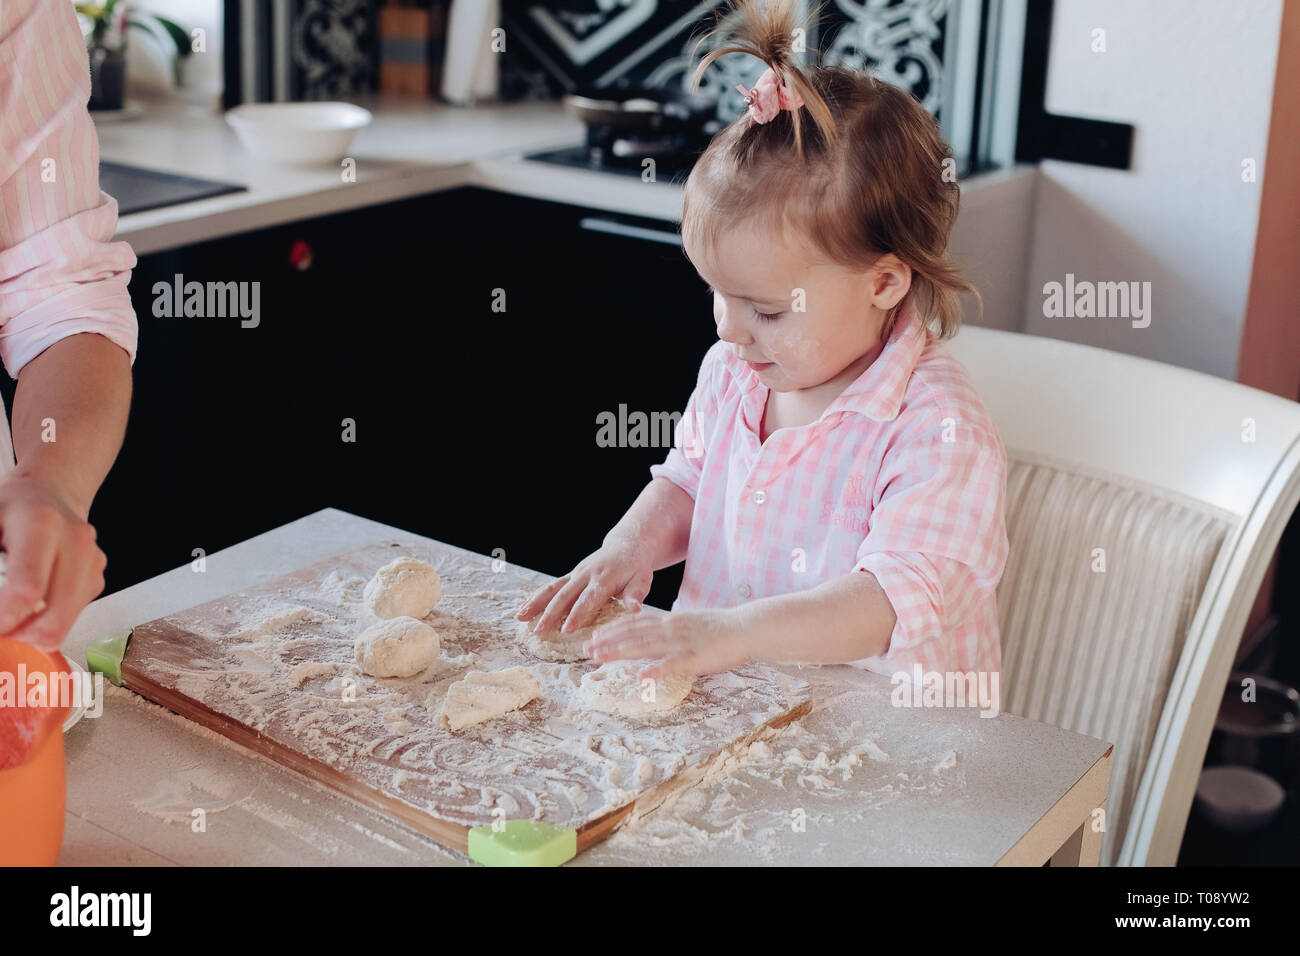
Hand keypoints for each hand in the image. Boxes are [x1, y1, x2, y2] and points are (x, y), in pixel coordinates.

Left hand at [0, 474, 105, 649]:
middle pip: (54, 618)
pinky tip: (33, 601)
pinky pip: (71, 616)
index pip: (26, 590)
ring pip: (64, 623)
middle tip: (1, 629)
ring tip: (12, 613)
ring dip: (33, 630)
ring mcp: (92, 561)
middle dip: (20, 635)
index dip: (4, 619)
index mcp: (42, 524)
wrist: (48, 493)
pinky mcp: (98, 577)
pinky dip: (48, 619)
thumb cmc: (9, 510)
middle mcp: (76, 542)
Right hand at [516, 536, 653, 636]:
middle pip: (565, 595)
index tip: (567, 630)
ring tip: (520, 618)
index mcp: (604, 578)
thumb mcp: (642, 579)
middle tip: (540, 632)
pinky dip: (536, 597)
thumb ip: (636, 595)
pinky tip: (524, 609)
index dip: (577, 614)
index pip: (589, 598)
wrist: (627, 545)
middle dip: (551, 614)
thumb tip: (634, 610)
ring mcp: (576, 574)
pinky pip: (551, 586)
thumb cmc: (636, 567)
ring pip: (553, 588)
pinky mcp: (571, 575)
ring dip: (536, 603)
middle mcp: (586, 575)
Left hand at [585, 607, 749, 679]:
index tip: (595, 636)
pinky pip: (673, 664)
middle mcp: (671, 629)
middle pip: (634, 634)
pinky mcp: (696, 657)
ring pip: (646, 646)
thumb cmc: (721, 630)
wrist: (747, 628)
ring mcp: (682, 642)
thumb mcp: (691, 625)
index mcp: (671, 622)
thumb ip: (672, 631)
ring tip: (600, 657)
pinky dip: (656, 670)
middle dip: (608, 641)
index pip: (636, 624)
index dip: (613, 630)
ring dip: (621, 652)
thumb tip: (656, 637)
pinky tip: (641, 676)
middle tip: (586, 648)